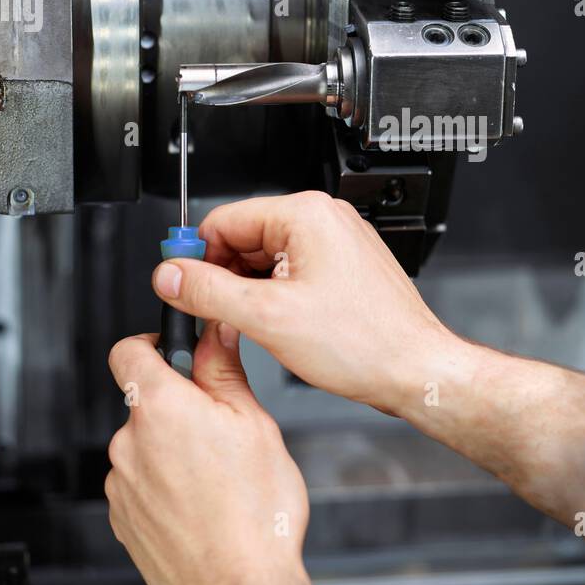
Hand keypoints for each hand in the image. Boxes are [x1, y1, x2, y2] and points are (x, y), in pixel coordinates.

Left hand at [105, 323, 314, 584]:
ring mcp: (122, 484)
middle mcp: (130, 443)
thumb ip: (225, 370)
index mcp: (161, 408)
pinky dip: (166, 485)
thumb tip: (216, 333)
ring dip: (172, 450)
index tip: (171, 351)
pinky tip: (202, 501)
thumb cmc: (253, 513)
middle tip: (221, 429)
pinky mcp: (123, 518)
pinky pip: (141, 484)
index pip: (127, 350)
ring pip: (145, 446)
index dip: (151, 343)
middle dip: (179, 408)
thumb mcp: (254, 422)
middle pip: (146, 403)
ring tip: (217, 475)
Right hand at [151, 191, 459, 412]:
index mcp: (306, 214)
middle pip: (243, 239)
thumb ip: (208, 292)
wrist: (414, 370)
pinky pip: (292, 273)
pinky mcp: (343, 268)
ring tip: (258, 327)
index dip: (196, 258)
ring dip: (250, 292)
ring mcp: (337, 243)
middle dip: (225, 278)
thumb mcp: (266, 317)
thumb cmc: (366, 342)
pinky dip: (275, 298)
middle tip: (215, 317)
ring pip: (266, 260)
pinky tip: (280, 327)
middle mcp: (325, 219)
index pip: (222, 221)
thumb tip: (170, 276)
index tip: (180, 288)